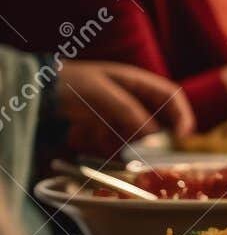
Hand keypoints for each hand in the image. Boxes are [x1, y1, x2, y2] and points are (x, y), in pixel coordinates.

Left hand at [56, 61, 194, 156]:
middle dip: (159, 137)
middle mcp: (133, 98)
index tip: (183, 138)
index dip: (182, 116)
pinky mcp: (105, 127)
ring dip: (134, 145)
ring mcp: (119, 113)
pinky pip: (121, 141)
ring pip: (141, 135)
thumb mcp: (101, 94)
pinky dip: (115, 147)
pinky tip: (99, 143)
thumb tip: (155, 134)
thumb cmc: (69, 84)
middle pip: (160, 120)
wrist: (35, 91)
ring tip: (116, 146)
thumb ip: (129, 112)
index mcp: (137, 82)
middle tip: (152, 153)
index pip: (172, 97)